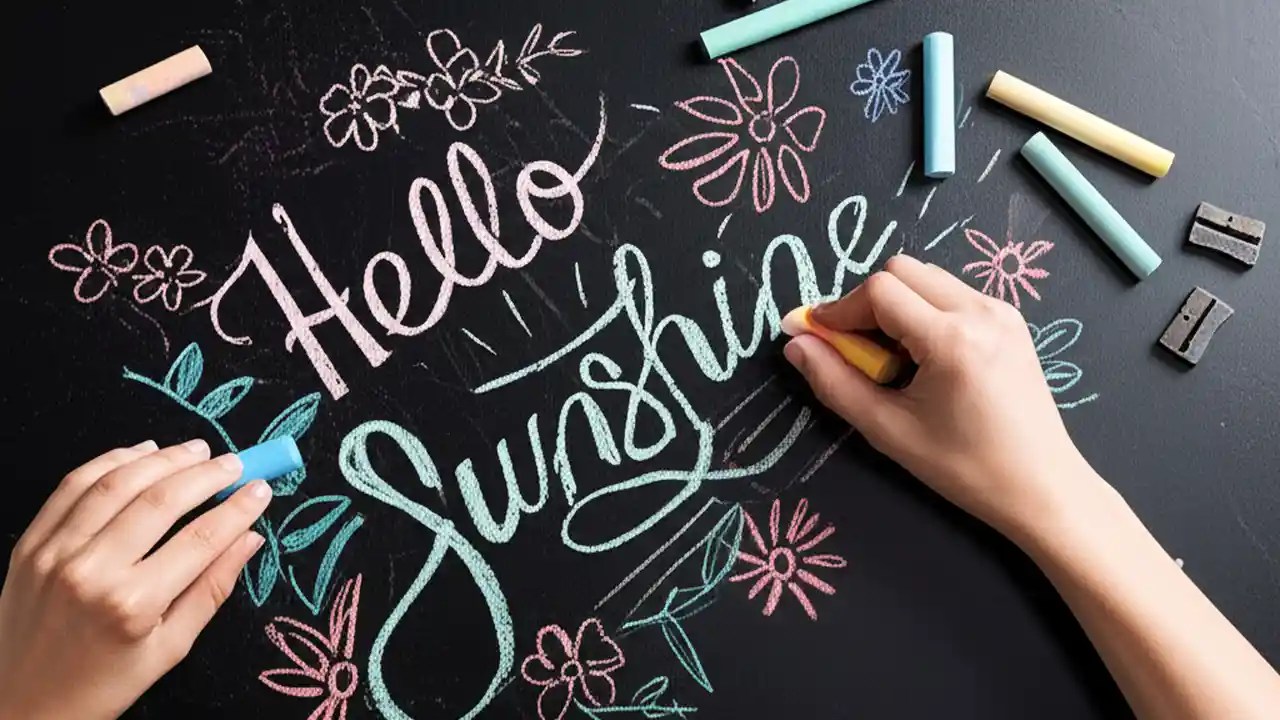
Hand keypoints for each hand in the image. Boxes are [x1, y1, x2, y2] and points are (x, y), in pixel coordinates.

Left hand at [0, 439, 271, 719]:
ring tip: (196, 450)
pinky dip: (111, 461)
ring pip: (117, 483)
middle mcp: (92, 571)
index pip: (201, 539)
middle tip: (234, 462)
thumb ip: (212, 589)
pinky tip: (141, 454)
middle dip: (206, 475)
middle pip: (161, 501)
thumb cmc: (103, 684)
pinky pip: (73, 486)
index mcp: (133, 605)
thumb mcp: (170, 649)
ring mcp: (55, 553)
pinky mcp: (31, 544)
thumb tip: (251, 538)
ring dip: (163, 459)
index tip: (261, 488)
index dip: (238, 508)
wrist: (20, 704)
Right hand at [783, 255, 1099, 539]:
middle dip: (866, 303)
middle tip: (855, 350)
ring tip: (891, 358)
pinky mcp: (1011, 320)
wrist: (1042, 487)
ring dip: (895, 305)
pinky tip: (923, 357)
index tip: (816, 338)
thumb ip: (835, 383)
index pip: (879, 291)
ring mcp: (1001, 311)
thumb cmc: (964, 468)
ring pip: (926, 277)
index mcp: (951, 340)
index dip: (838, 310)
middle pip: (901, 270)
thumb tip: (796, 344)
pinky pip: (951, 293)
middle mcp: (981, 311)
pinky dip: (923, 311)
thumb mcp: (889, 431)